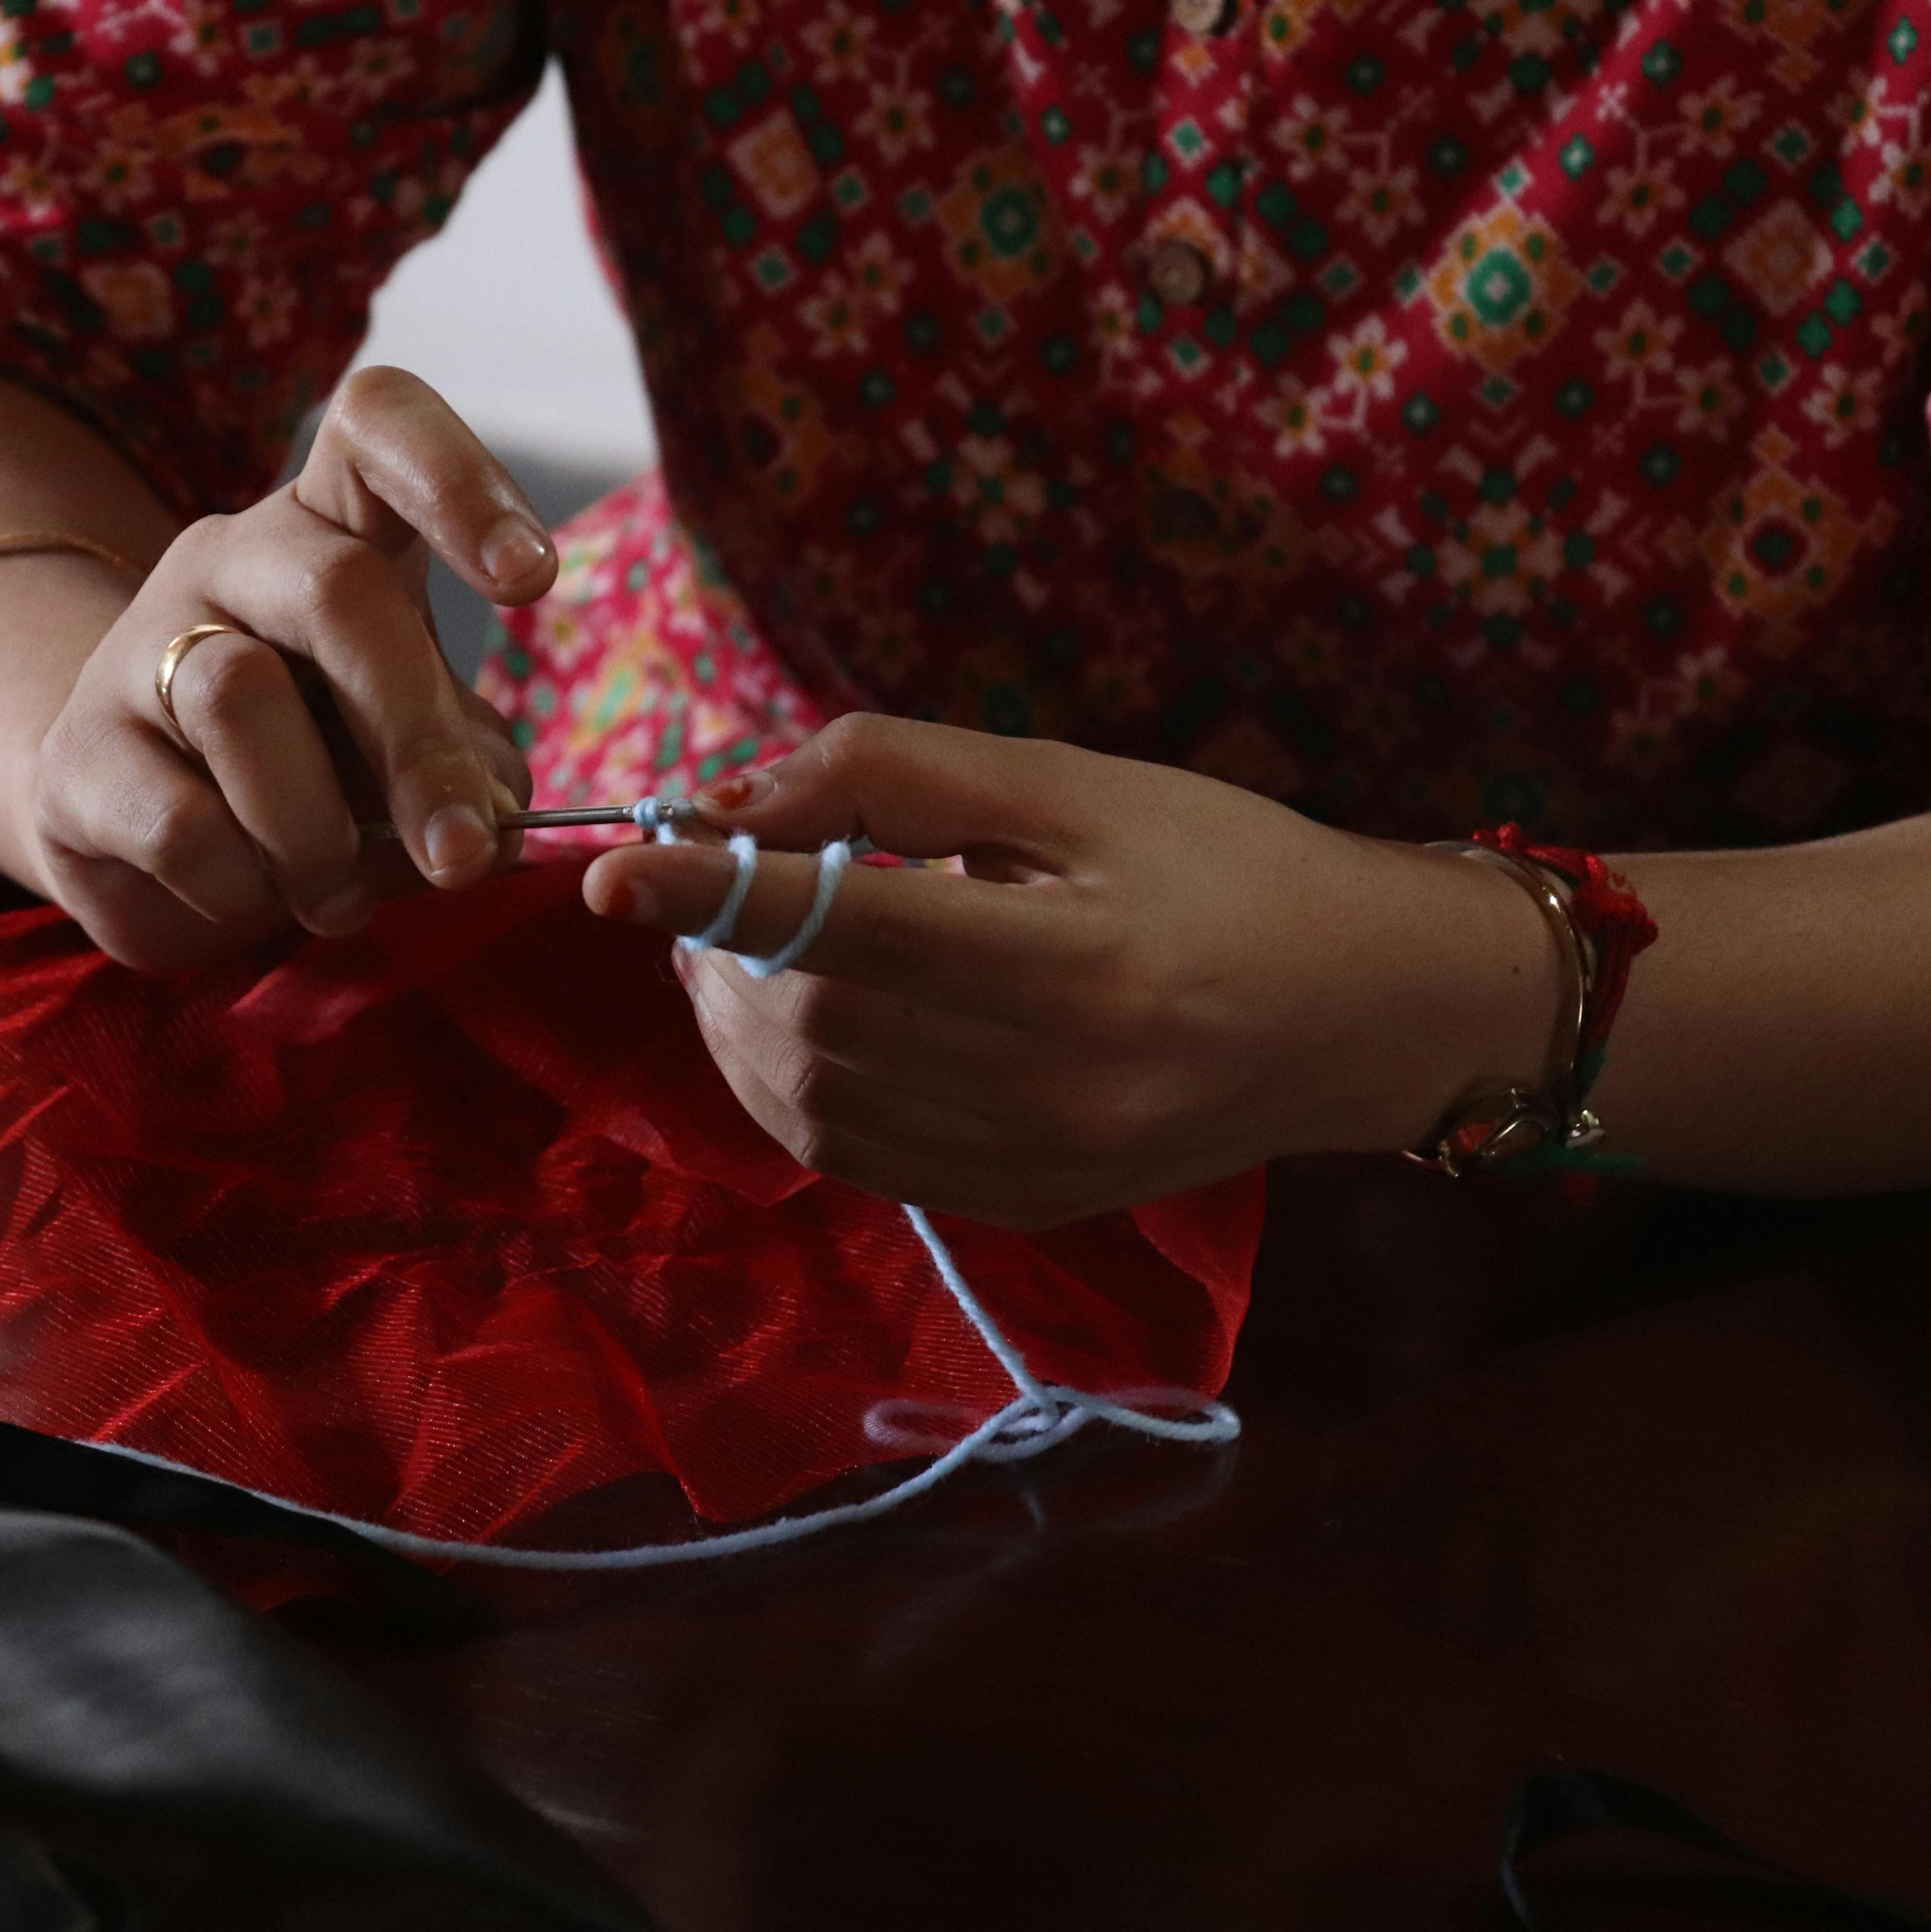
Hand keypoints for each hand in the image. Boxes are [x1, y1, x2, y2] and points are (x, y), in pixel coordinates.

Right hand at [28, 368, 548, 969]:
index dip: (459, 478)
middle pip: (337, 590)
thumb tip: (485, 827)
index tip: (530, 582)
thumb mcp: (415, 756)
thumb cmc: (315, 771)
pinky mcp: (76, 758)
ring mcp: (137, 647)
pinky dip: (242, 885)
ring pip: (241, 700)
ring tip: (335, 892)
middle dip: (416, 738)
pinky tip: (247, 893)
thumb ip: (470, 775)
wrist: (142, 834)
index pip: (378, 422)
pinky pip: (180, 822)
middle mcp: (229, 559)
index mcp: (331, 528)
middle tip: (457, 851)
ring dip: (318, 830)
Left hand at [578, 716, 1560, 1227]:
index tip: (615, 868)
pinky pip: (855, 1158)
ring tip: (732, 948)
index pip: (848, 932)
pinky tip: (787, 1022)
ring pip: (813, 1105)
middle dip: (721, 952)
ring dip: (735, 1024)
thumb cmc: (1228, 865)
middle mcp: (1058, 1087)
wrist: (1367, 1011)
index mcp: (1082, 964)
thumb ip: (899, 778)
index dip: (717, 895)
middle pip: (814, 1023)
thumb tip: (732, 804)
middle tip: (701, 887)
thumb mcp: (1076, 784)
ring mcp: (1039, 1165)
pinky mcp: (1025, 1206)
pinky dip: (786, 1088)